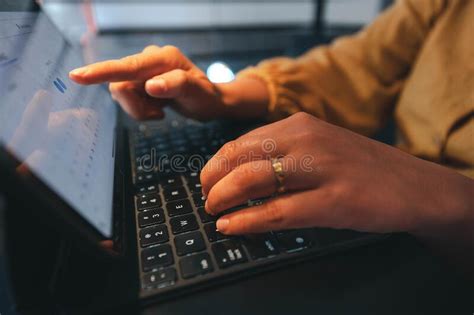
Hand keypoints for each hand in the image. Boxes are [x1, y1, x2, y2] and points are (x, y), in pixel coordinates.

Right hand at [69, 45, 268, 120]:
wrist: (209, 100)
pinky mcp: (139, 80)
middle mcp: (148, 59)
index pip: (127, 67)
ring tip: (161, 111)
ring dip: (139, 109)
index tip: (77, 76)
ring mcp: (143, 69)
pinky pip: (128, 98)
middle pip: (121, 84)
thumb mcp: (196, 93)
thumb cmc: (206, 96)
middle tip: (159, 115)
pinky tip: (158, 108)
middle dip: (135, 106)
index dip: (101, 72)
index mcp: (161, 58)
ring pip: (122, 94)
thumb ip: (176, 87)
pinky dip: (141, 109)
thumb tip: (151, 86)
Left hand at [200, 113, 472, 241]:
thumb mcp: (319, 146)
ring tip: (214, 213)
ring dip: (224, 198)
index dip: (215, 165)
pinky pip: (278, 211)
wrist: (413, 185)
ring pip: (253, 180)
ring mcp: (321, 169)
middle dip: (212, 182)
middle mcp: (306, 140)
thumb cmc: (359, 168)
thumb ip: (283, 153)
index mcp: (298, 125)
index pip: (240, 142)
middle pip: (239, 158)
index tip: (207, 181)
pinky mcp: (334, 200)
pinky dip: (248, 220)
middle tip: (206, 200)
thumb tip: (237, 173)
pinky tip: (232, 226)